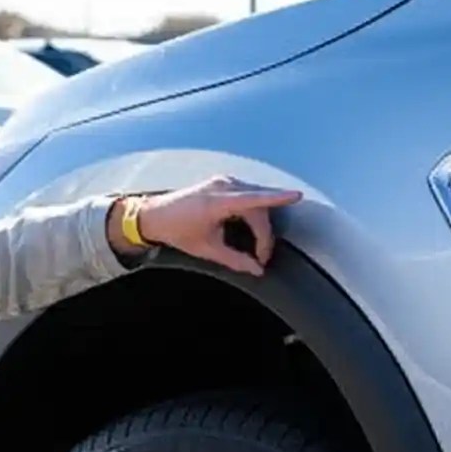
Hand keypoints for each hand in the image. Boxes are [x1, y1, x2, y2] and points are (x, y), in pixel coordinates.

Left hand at [133, 176, 302, 275]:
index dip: (277, 197)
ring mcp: (223, 181)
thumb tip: (257, 270)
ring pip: (255, 199)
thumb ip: (234, 259)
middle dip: (265, 233)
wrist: (154, 215)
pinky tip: (252, 227)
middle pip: (258, 207)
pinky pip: (248, 194)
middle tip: (261, 257)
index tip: (297, 195)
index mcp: (216, 201)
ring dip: (261, 221)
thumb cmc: (177, 231)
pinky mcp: (223, 182)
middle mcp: (222, 186)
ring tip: (258, 246)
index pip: (253, 199)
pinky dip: (255, 209)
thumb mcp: (206, 249)